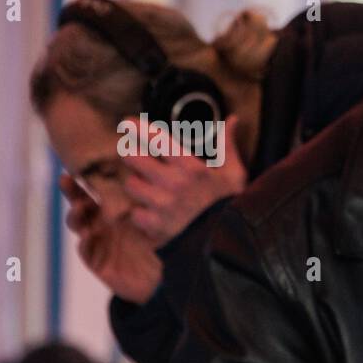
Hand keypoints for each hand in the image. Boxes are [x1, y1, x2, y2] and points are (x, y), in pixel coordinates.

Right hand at [60, 174, 161, 303]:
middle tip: (66, 180)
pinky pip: (85, 250)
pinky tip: (87, 235)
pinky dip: (84, 242)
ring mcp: (95, 242)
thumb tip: (143, 176)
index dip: (84, 180)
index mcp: (111, 212)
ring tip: (80, 207)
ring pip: (78, 226)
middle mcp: (99, 224)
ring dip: (75, 215)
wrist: (159, 280)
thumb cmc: (156, 246)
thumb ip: (142, 202)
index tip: (76, 167)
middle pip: (79, 204)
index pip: (94, 192)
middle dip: (71, 193)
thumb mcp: (151, 221)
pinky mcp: (96, 262)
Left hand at [121, 115, 247, 246]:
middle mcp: (173, 183)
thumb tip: (234, 119)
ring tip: (146, 188)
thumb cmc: (232, 206)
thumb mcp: (235, 174)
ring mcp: (162, 205)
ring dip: (136, 185)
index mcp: (191, 167)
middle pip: (131, 157)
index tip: (126, 123)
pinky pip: (134, 213)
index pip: (155, 138)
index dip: (136, 127)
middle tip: (133, 156)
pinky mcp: (155, 225)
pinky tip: (152, 213)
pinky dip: (140, 213)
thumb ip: (227, 144)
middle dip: (130, 154)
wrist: (231, 244)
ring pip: (130, 184)